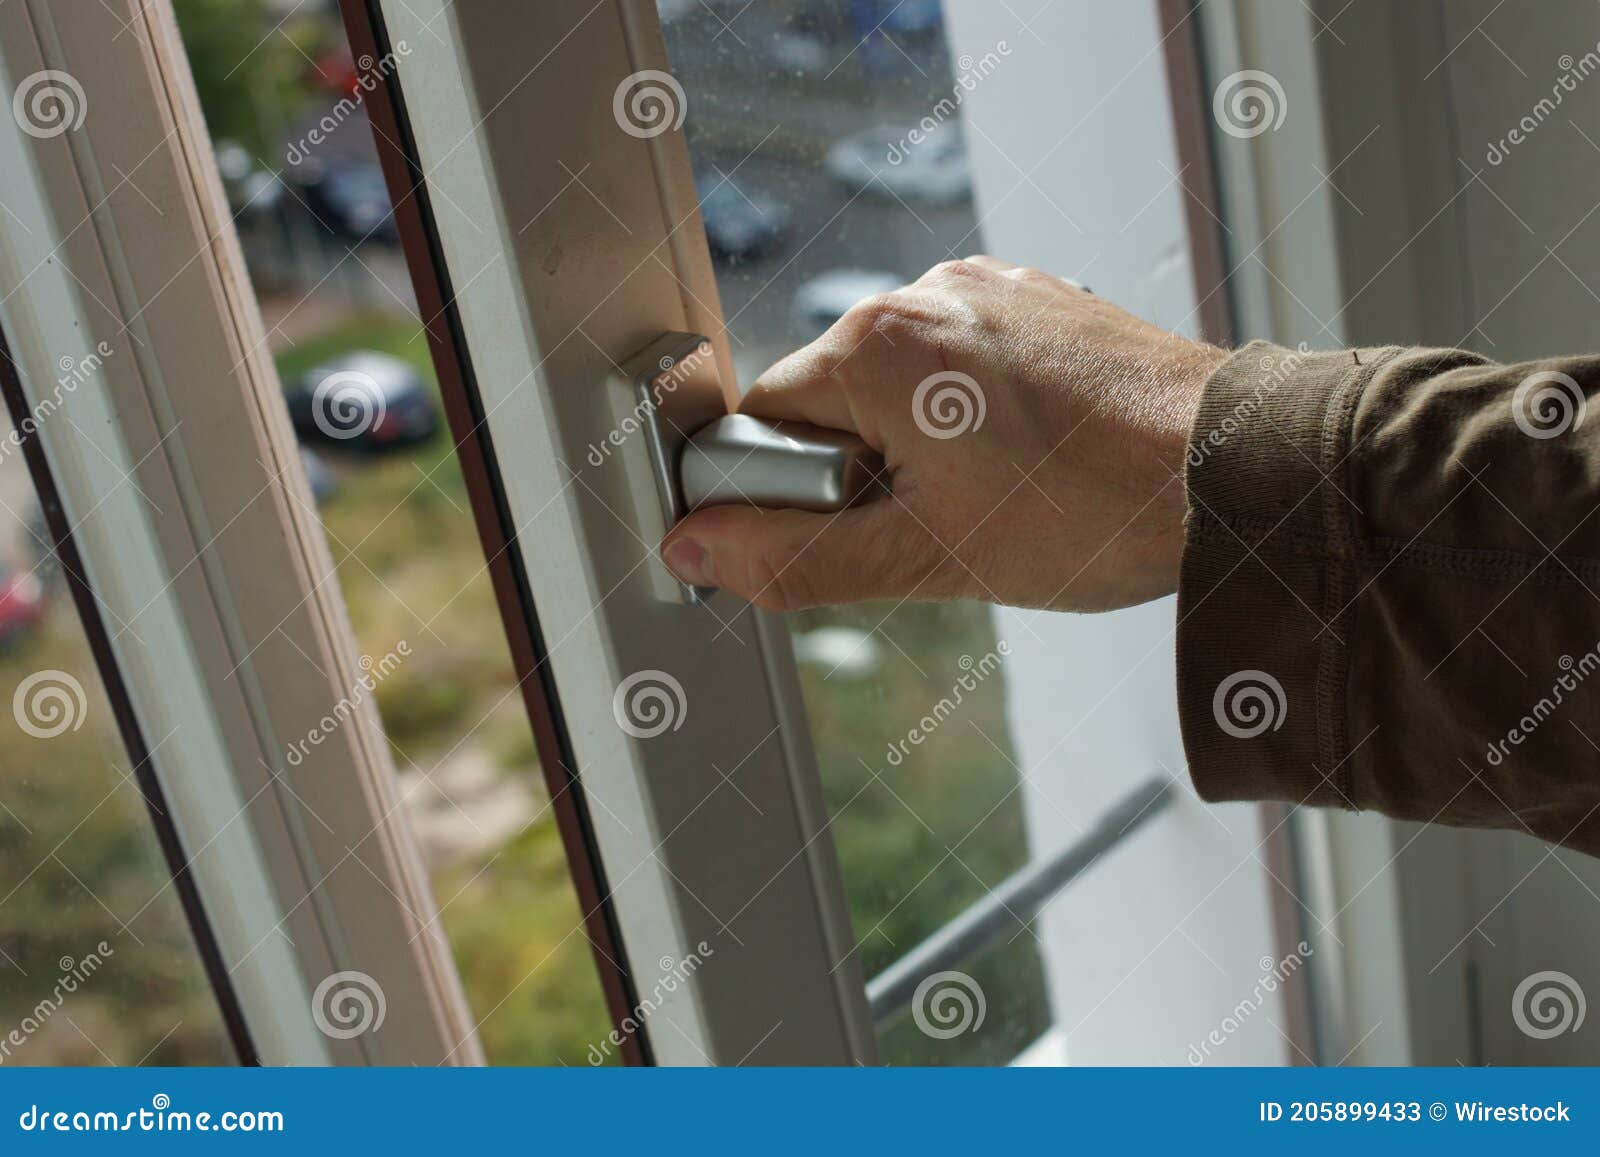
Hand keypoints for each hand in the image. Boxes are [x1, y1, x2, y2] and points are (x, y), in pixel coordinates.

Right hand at [660, 256, 1226, 611]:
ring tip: (999, 495)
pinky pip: (959, 364)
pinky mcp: (1036, 299)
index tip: (856, 535)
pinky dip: (966, 417)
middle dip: (856, 475)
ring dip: (913, 449)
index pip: (761, 423)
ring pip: (894, 386)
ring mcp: (987, 287)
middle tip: (941, 525)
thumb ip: (790, 559)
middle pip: (826, 400)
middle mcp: (924, 290)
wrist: (1237, 471)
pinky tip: (1027, 460)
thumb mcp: (922, 559)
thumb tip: (694, 550)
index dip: (786, 498)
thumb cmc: (1089, 513)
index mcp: (877, 344)